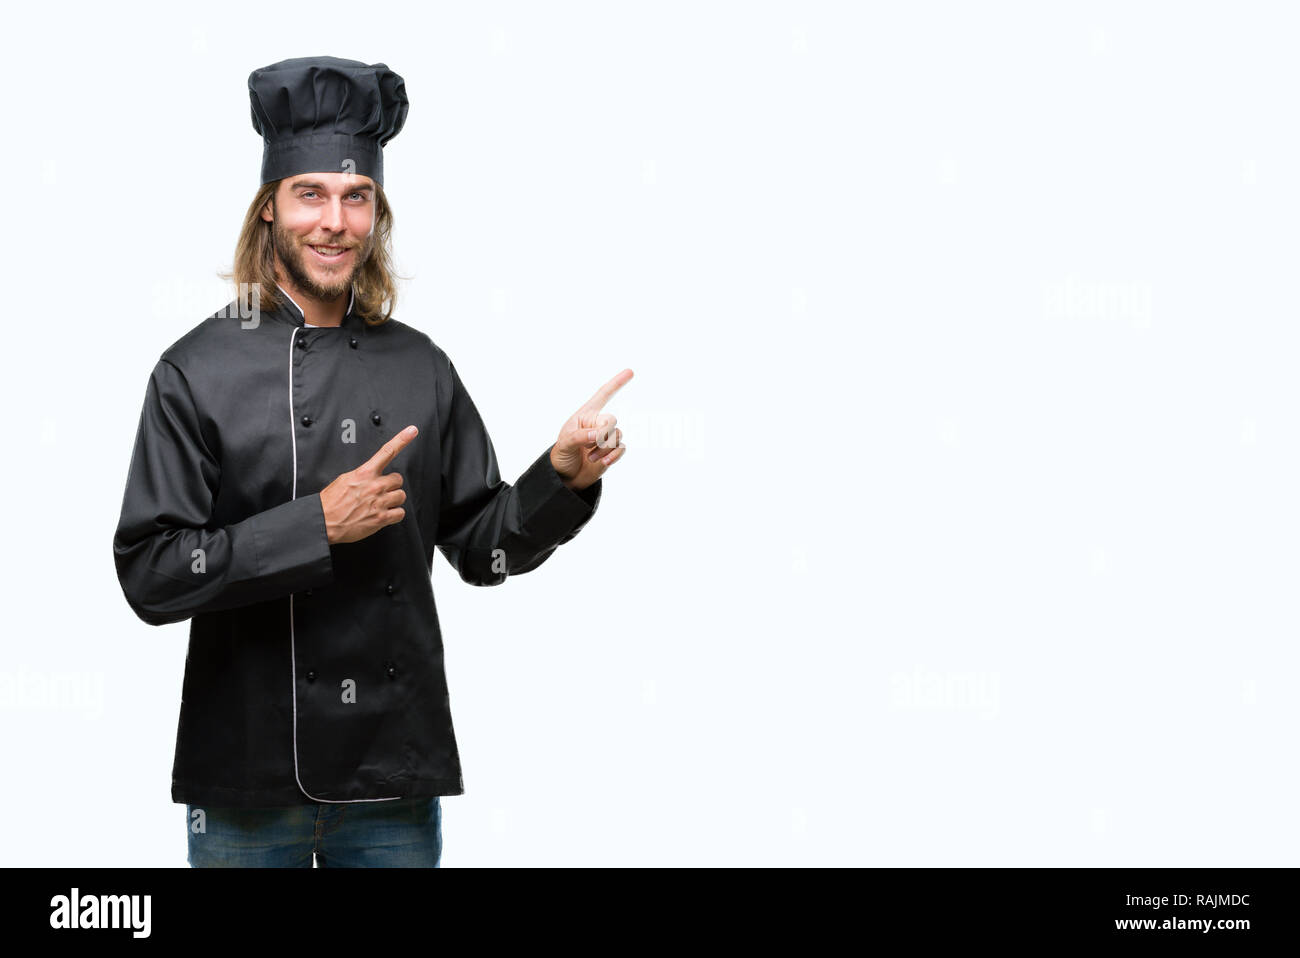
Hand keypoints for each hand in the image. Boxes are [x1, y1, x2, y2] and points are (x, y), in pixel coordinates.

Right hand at [320, 425, 416, 543]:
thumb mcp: (344, 479)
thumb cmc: (331, 502)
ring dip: (393, 500)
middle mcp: (375, 486)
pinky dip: (394, 514)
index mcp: (364, 473)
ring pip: (401, 496)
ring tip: (380, 504)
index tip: (412, 431)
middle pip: (398, 479)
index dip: (402, 439)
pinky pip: (400, 513)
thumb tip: (371, 475)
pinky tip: (384, 514)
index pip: (386, 451)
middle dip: (391, 485)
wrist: (324, 521)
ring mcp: (379, 502)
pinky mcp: (381, 518)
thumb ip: (362, 475)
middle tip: (380, 491)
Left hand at [550, 369, 631, 490]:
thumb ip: (581, 436)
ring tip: (590, 456)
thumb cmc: (562, 456)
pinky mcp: (612, 452)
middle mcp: (597, 424)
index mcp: (585, 416)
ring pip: (617, 435)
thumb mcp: (565, 444)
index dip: (616, 383)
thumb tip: (599, 434)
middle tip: (592, 444)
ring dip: (605, 448)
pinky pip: (621, 448)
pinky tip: (603, 462)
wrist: (566, 478)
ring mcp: (605, 438)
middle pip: (611, 420)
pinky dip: (613, 456)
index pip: (602, 395)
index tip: (630, 372)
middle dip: (603, 433)